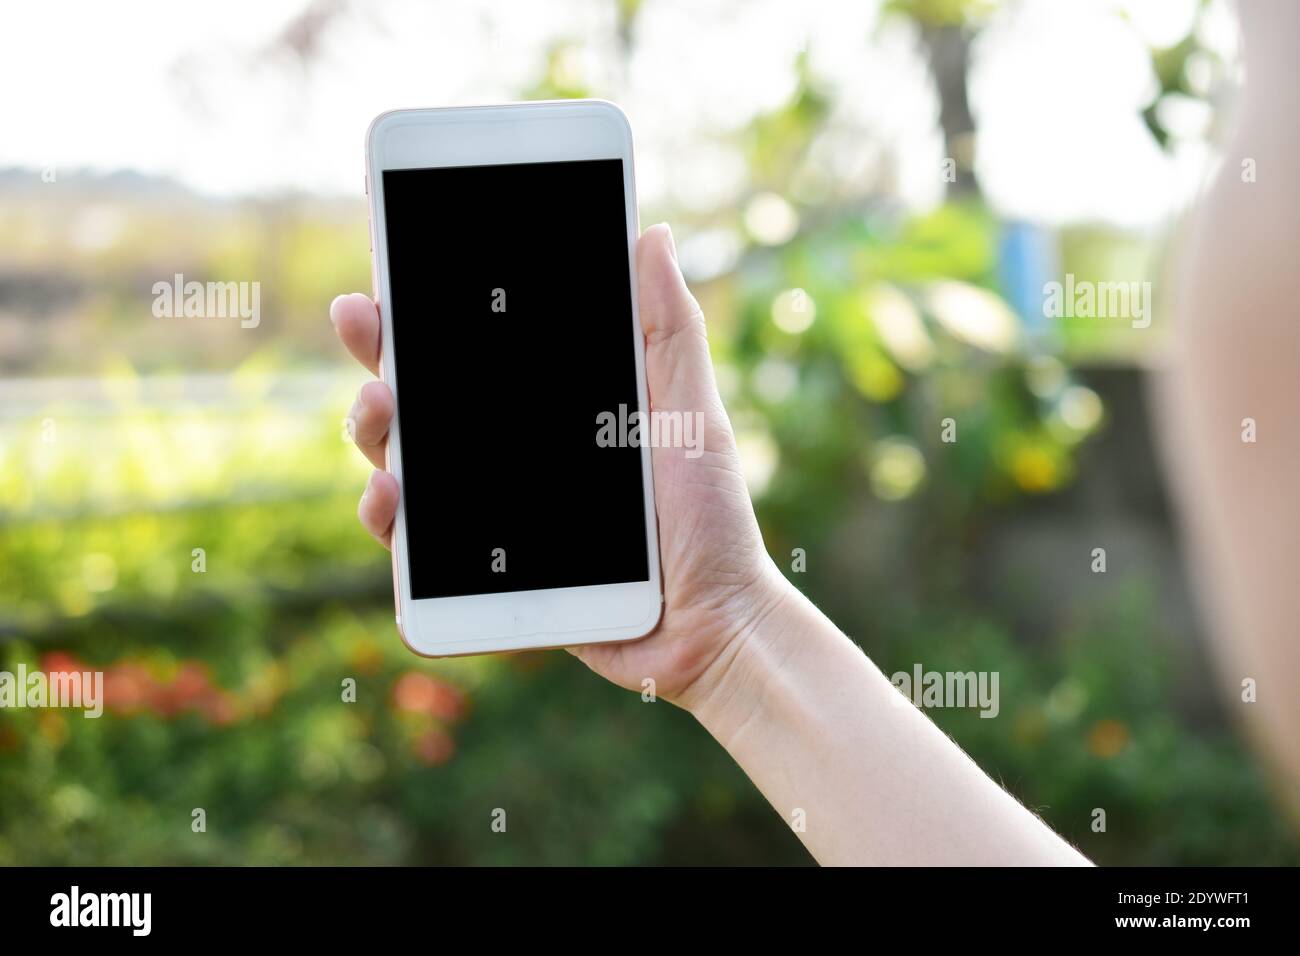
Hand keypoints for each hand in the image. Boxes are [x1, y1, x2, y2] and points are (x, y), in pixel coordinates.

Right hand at [329, 223, 790, 710]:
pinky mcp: (481, 571)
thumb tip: (655, 233)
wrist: (712, 623)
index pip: (480, 344)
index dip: (431, 305)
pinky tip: (389, 493)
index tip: (394, 261)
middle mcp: (515, 450)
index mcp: (555, 404)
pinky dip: (387, 515)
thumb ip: (669, 331)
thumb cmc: (711, 517)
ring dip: (373, 426)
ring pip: (406, 459)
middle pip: (428, 393)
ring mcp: (493, 509)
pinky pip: (416, 544)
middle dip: (382, 351)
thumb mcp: (692, 413)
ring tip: (379, 407)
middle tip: (361, 319)